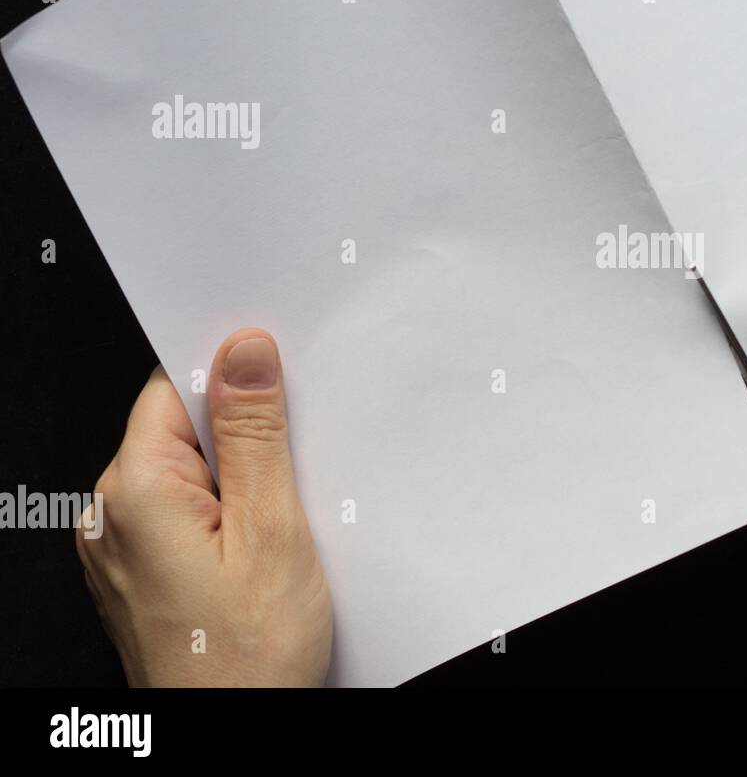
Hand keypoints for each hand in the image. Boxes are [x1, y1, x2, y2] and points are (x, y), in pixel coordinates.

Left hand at [76, 329, 331, 686]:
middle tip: (291, 479)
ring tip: (277, 529)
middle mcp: (113, 515)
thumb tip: (244, 353)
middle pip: (183, 429)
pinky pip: (185, 513)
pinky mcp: (143, 572)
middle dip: (244, 437)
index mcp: (136, 492)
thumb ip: (255, 435)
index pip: (174, 387)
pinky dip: (226, 515)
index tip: (279, 389)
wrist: (235, 735)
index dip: (232, 377)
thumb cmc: (246, 658)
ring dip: (241, 481)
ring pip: (190, 473)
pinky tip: (259, 549)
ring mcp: (123, 547)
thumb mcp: (273, 531)